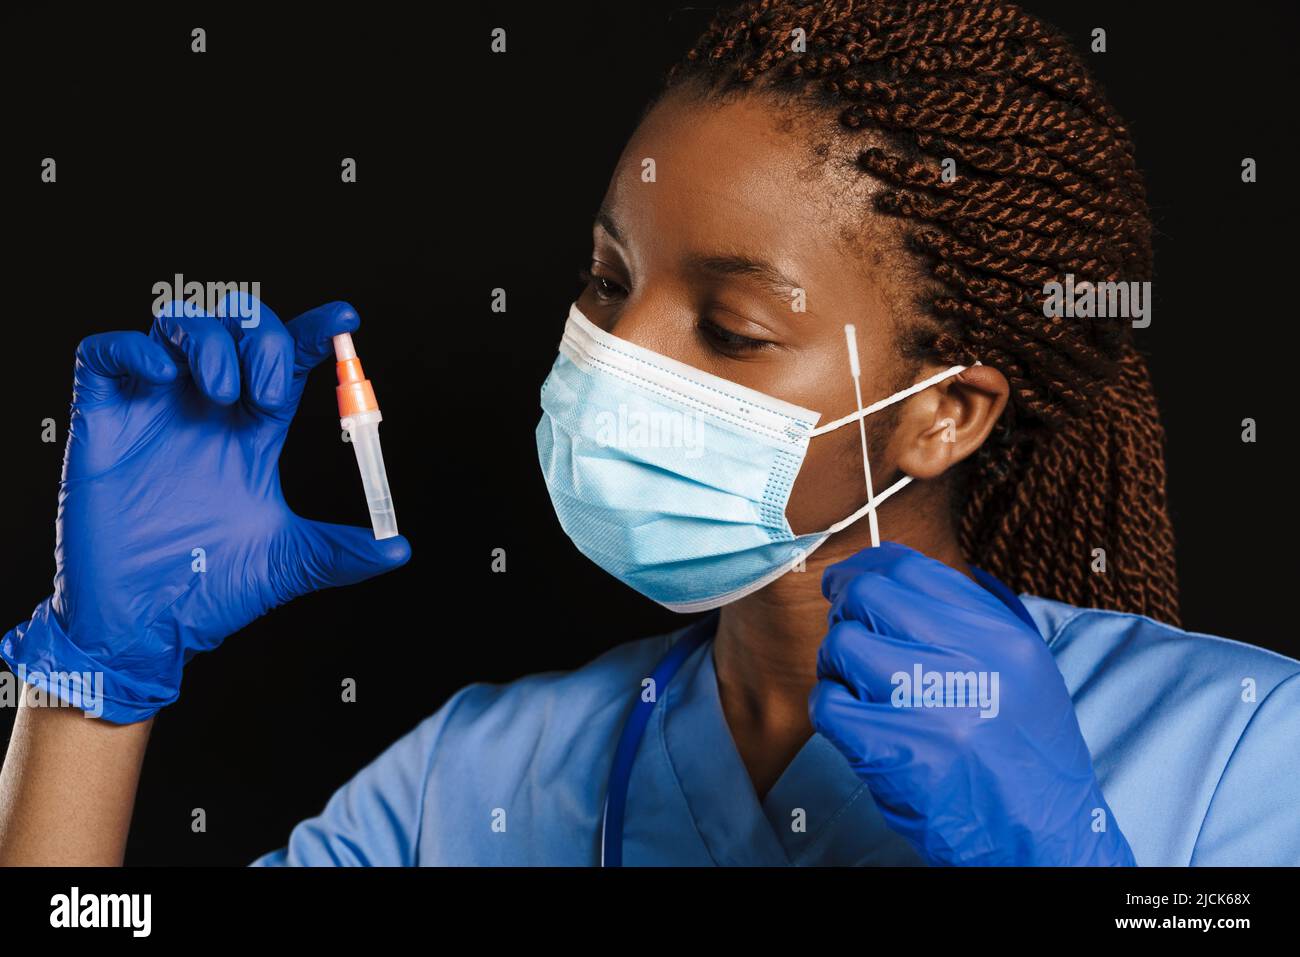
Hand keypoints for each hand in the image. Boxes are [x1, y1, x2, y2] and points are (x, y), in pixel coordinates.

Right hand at [1, 293, 409, 723]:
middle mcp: (206, 410)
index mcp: (253, 433)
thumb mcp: (287, 565)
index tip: (347, 319)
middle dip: (263, 337)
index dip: (317, 332)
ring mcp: (153, 410)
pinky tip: (161, 376)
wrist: (141, 627)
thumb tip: (399, 549)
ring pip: (177, 324)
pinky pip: (103, 354)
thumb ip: (340, 552)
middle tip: (270, 394)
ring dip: (209, 340)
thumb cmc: (208, 590)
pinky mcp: (101, 422)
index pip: (290, 361)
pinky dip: (132, 348)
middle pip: (238, 327)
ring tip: (223, 393)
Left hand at [809, 542, 1132, 865]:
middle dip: (845, 608)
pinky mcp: (892, 748)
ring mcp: (927, 703)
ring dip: (837, 663)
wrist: (1042, 836)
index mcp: (1001, 636)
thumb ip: (968, 620)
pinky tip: (855, 722)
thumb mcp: (1022, 670)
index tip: (851, 579)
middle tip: (846, 629)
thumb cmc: (1024, 755)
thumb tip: (894, 574)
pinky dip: (830, 708)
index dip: (869, 568)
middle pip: (870, 596)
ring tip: (857, 686)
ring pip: (842, 644)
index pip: (913, 570)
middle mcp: (968, 660)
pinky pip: (828, 702)